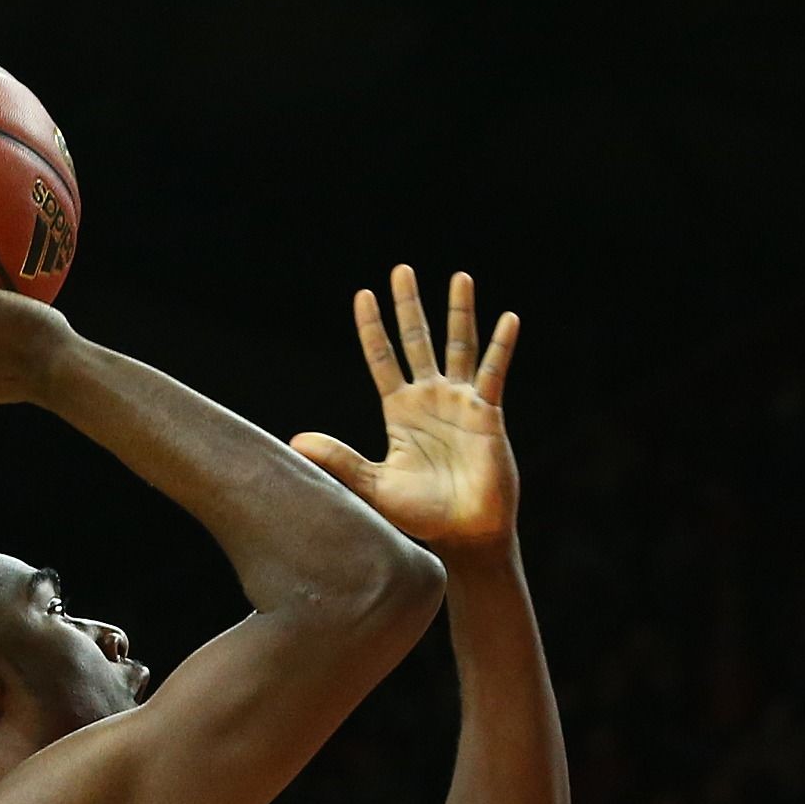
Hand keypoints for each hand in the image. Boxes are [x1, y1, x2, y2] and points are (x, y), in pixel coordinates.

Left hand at [291, 267, 519, 551]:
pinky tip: (509, 318)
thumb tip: (295, 442)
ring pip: (459, 346)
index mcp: (399, 412)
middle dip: (409, 306)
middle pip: (417, 340)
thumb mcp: (372, 485)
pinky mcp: (488, 413)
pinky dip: (502, 345)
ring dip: (459, 311)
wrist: (464, 533)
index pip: (382, 359)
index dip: (372, 328)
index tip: (363, 295)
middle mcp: (429, 399)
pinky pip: (494, 372)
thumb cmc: (421, 515)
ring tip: (460, 276)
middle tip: (401, 270)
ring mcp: (460, 403)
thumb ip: (339, 460)